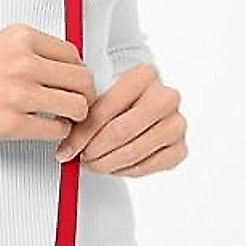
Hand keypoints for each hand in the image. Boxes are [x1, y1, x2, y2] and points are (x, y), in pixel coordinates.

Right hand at [0, 23, 97, 141]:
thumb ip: (31, 53)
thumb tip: (63, 70)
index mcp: (20, 38)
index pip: (73, 55)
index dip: (76, 74)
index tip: (72, 85)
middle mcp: (23, 62)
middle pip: (82, 80)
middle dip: (83, 97)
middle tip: (76, 106)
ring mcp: (18, 93)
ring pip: (77, 106)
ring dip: (74, 118)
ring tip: (62, 121)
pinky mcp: (11, 124)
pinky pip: (56, 130)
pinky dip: (57, 134)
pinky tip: (45, 131)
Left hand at [53, 62, 187, 175]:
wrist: (140, 104)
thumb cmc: (116, 100)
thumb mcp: (96, 97)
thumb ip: (82, 115)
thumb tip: (66, 149)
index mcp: (146, 74)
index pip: (107, 108)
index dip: (82, 133)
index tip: (66, 149)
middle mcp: (167, 97)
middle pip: (122, 131)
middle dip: (94, 149)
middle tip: (80, 157)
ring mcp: (177, 123)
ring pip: (134, 152)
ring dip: (106, 163)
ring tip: (92, 163)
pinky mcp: (180, 148)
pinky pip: (148, 167)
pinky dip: (124, 171)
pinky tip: (112, 166)